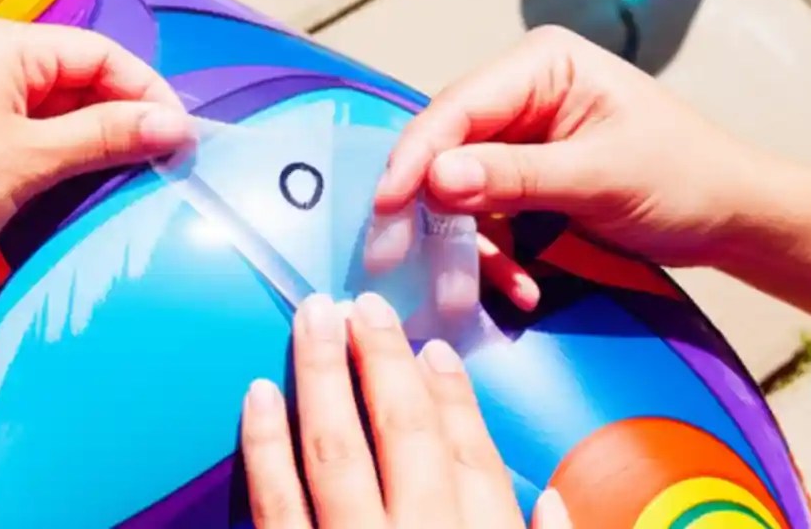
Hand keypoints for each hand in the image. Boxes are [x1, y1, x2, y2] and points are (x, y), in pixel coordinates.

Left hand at [0, 16, 190, 302]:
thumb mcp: (31, 159)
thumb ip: (106, 136)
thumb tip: (173, 125)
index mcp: (0, 45)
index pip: (98, 54)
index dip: (146, 92)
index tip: (180, 138)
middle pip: (75, 79)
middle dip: (120, 120)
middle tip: (158, 164)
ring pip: (50, 113)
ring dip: (88, 146)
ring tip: (122, 181)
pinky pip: (19, 137)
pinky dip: (51, 161)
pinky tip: (70, 192)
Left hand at [239, 292, 571, 527]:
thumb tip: (551, 498)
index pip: (471, 454)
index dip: (453, 394)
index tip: (436, 348)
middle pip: (402, 431)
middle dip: (383, 358)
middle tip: (365, 306)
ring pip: (334, 450)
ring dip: (322, 374)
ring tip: (313, 318)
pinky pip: (274, 503)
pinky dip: (265, 445)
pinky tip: (259, 393)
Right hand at [374, 25, 778, 268]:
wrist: (733, 219)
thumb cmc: (686, 177)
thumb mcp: (601, 176)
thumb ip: (516, 175)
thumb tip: (436, 178)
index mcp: (540, 66)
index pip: (456, 107)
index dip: (416, 156)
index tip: (386, 206)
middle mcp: (520, 94)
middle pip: (445, 148)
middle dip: (431, 207)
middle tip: (398, 256)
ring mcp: (519, 139)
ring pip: (457, 190)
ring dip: (468, 243)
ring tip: (496, 286)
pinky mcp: (522, 181)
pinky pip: (484, 219)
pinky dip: (495, 256)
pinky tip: (524, 287)